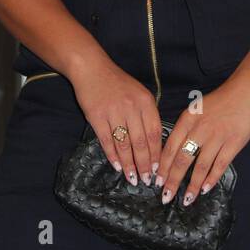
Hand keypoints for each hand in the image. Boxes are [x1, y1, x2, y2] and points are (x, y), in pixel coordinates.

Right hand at [67, 57, 162, 186]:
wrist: (92, 69)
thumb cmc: (118, 83)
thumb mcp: (139, 93)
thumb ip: (147, 114)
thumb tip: (154, 144)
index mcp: (145, 101)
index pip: (154, 132)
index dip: (156, 153)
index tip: (158, 169)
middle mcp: (131, 107)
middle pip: (141, 142)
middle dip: (144, 164)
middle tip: (146, 180)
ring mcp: (113, 112)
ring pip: (124, 144)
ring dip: (129, 164)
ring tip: (133, 178)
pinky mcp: (96, 117)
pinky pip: (107, 141)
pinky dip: (113, 156)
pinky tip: (118, 167)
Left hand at [155, 83, 249, 206]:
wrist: (246, 91)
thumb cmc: (221, 101)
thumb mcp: (196, 109)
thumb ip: (186, 128)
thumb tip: (174, 152)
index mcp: (187, 119)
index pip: (170, 148)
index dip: (162, 167)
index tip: (157, 181)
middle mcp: (199, 129)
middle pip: (181, 160)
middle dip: (172, 181)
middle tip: (166, 196)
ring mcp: (217, 137)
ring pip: (200, 167)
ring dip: (192, 186)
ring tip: (186, 200)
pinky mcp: (233, 143)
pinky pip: (219, 165)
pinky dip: (211, 179)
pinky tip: (205, 189)